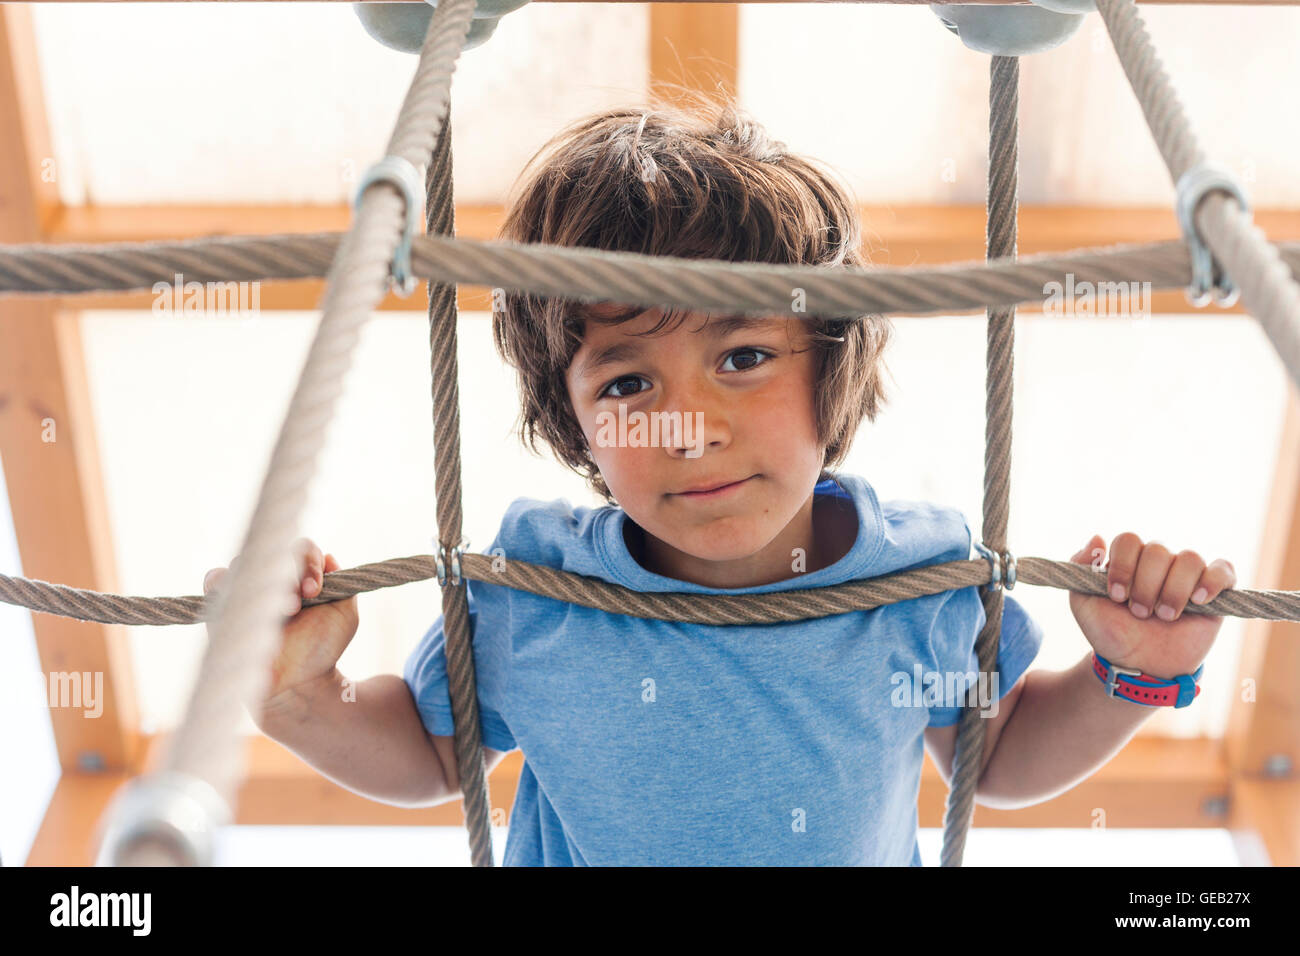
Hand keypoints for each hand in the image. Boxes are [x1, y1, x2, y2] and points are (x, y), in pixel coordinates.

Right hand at [203, 537, 359, 713]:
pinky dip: (224, 581)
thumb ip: (343, 586)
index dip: (309, 562)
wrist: (298, 685)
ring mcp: (247, 589)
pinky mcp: (222, 607)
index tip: (315, 590)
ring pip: (244, 561)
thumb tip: (329, 557)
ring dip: (262, 579)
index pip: (301, 549)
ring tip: (282, 610)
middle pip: (272, 549)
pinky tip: (247, 605)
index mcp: (301, 575)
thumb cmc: (321, 650)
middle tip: (300, 599)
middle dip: (288, 570)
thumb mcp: (344, 617)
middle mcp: (273, 578)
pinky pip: (214, 579)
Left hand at [1068, 533, 1235, 679]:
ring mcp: (1187, 575)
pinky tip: (1198, 600)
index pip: (1128, 540)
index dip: (1123, 566)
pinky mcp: (1215, 592)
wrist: (1140, 667)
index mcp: (1129, 560)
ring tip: (1165, 616)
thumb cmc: (1112, 634)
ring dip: (1173, 590)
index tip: (1117, 596)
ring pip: (1189, 559)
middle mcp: (1159, 562)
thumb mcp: (1084, 604)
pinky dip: (1212, 581)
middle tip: (1139, 613)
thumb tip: (1097, 538)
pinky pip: (1224, 570)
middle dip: (1146, 585)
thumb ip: (1080, 568)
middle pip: (1158, 550)